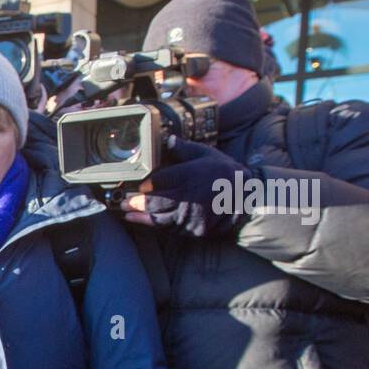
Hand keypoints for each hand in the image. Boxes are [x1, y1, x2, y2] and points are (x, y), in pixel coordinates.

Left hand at [122, 139, 252, 237]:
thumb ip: (185, 148)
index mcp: (189, 175)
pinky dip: (156, 225)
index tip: (136, 186)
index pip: (160, 180)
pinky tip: (144, 222)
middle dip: (136, 202)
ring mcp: (191, 215)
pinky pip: (171, 228)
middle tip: (122, 202)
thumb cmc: (224, 173)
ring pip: (160, 217)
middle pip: (156, 200)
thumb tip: (168, 140)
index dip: (146, 184)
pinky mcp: (193, 228)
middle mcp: (188, 196)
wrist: (246, 198)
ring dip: (141, 216)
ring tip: (127, 213)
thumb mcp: (207, 154)